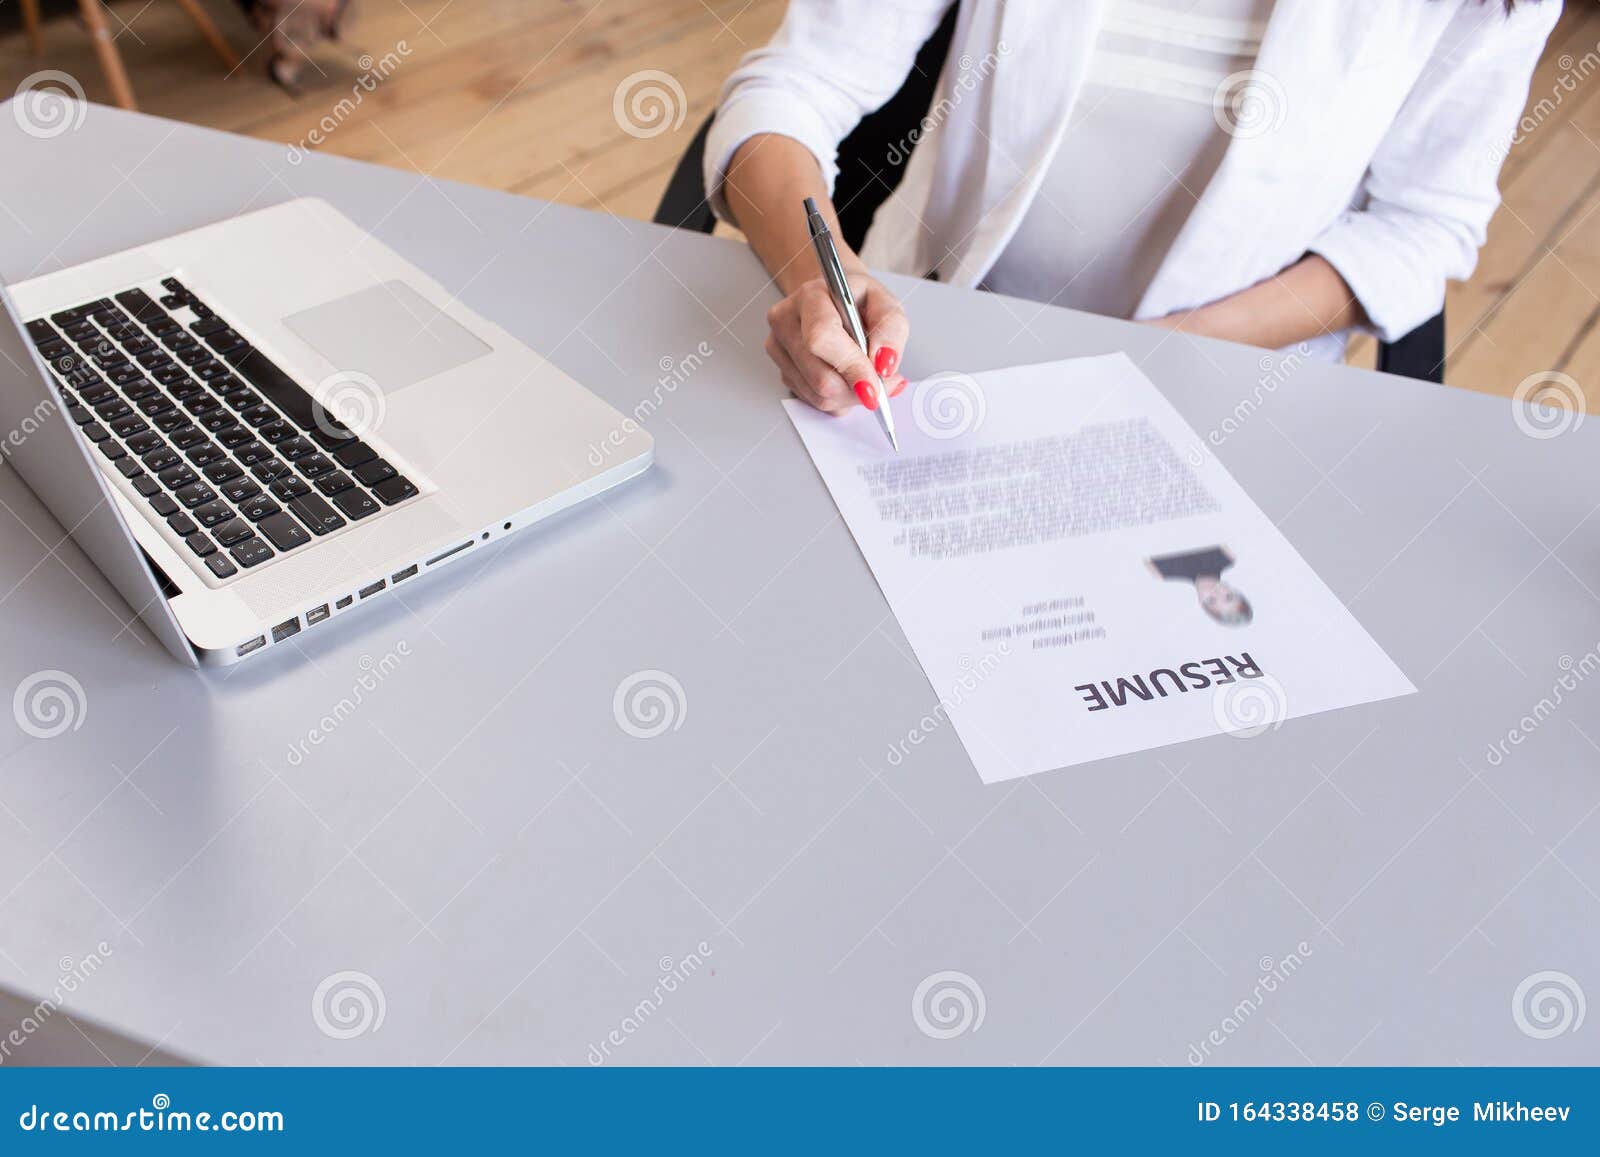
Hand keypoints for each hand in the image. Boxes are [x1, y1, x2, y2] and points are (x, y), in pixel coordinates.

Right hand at [764, 273, 908, 413]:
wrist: (834, 299)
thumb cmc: (858, 301)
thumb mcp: (887, 305)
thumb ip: (891, 331)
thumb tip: (883, 364)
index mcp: (811, 296)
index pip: (822, 338)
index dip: (850, 366)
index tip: (874, 385)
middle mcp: (786, 321)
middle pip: (819, 375)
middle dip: (855, 389)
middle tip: (878, 385)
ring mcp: (778, 348)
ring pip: (817, 394)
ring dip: (848, 396)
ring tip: (862, 376)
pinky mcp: (781, 370)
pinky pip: (811, 400)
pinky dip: (836, 399)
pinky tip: (844, 378)